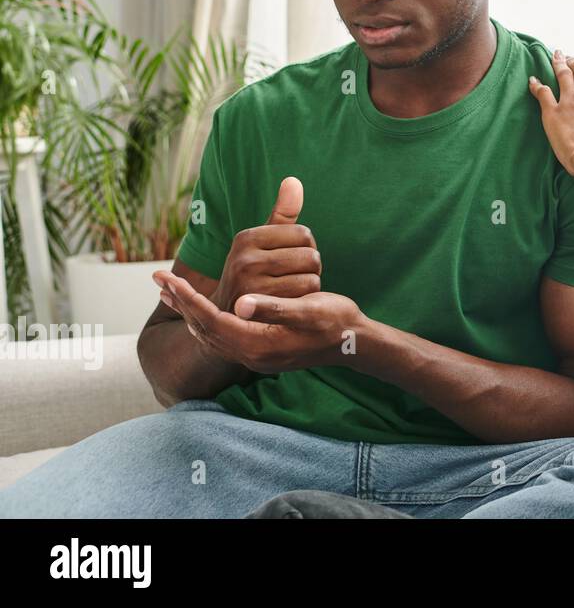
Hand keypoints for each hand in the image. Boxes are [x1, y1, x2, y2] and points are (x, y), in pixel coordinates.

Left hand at [152, 269, 364, 373]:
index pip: (210, 320)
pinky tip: (202, 307)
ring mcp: (254, 355)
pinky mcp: (259, 350)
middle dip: (181, 302)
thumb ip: (274, 308)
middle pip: (203, 328)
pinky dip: (205, 317)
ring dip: (190, 310)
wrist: (353, 343)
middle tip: (159, 279)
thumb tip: (240, 305)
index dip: (189, 298)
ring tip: (171, 292)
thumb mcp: (308, 311)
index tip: (169, 279)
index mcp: (257, 344)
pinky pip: (220, 335)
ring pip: (209, 333)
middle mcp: (250, 354)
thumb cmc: (335, 322)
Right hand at [158, 176, 321, 314]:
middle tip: (294, 274)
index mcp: (246, 238)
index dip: (306, 246)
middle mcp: (244, 258)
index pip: (303, 233)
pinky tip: (291, 300)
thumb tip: (293, 180)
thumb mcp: (261, 243)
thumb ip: (282, 214)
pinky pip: (306, 295)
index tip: (293, 255)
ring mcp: (251, 283)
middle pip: (310, 255)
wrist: (228, 315)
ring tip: (291, 286)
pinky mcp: (263, 305)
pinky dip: (305, 298)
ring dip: (310, 283)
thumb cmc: (252, 272)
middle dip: (310, 265)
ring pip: (311, 276)